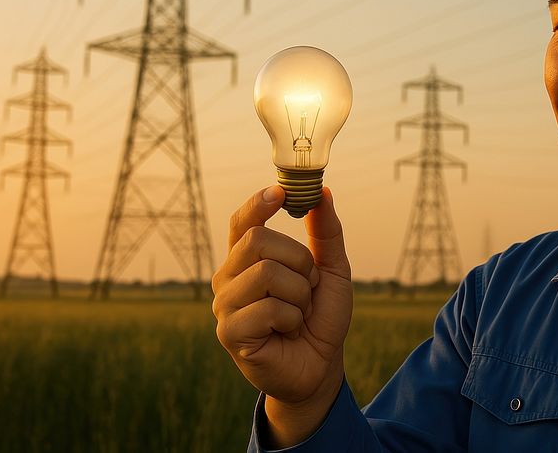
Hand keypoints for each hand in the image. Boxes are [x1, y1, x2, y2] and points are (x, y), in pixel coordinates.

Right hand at [212, 185, 352, 444]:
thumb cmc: (320, 316)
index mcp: (248, 259)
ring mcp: (225, 305)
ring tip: (299, 311)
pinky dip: (292, 317)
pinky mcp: (229, 333)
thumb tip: (322, 192)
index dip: (257, 204)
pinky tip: (288, 330)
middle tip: (307, 286)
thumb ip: (326, 233)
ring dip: (299, 293)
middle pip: (258, 241)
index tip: (280, 193)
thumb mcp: (332, 269)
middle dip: (299, 261)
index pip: (242, 222)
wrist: (321, 364)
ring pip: (266, 273)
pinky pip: (269, 308)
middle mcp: (229, 277)